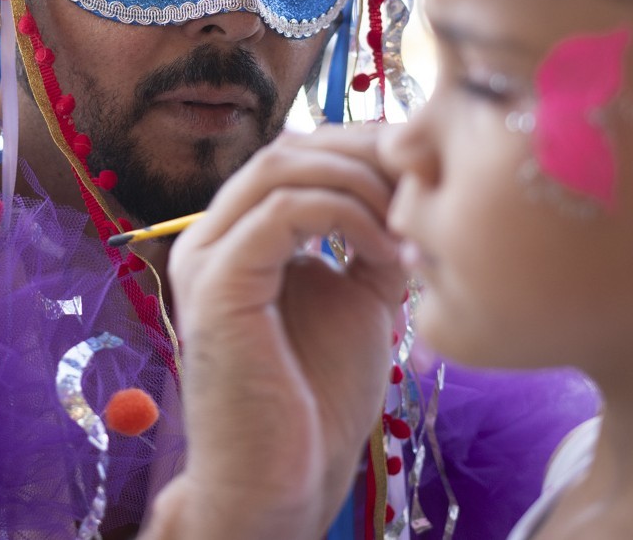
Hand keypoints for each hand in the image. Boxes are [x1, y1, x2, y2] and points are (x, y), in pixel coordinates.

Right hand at [144, 125, 405, 538]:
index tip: (425, 173)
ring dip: (360, 182)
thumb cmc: (316, 402)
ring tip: (408, 221)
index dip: (363, 149)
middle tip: (424, 182)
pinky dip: (345, 216)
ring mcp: (207, 256)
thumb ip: (369, 243)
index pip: (297, 154)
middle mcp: (211, 236)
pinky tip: (385, 253)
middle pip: (289, 148)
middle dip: (365, 153)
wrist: (280, 483)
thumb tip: (410, 192)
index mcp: (237, 236)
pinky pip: (283, 211)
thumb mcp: (358, 301)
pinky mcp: (217, 284)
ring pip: (282, 165)